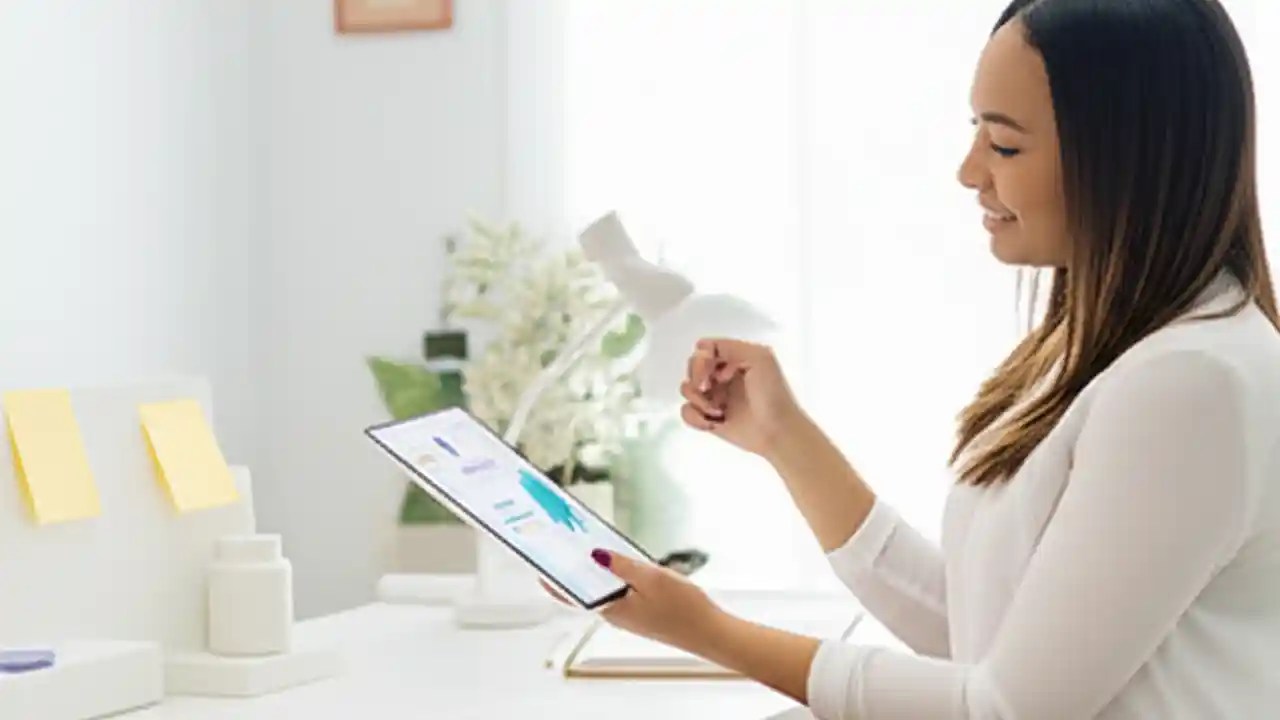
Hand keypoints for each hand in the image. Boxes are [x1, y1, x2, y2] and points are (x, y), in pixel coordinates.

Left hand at [542, 549, 725, 653]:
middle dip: (575, 568)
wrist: (709, 632)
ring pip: (604, 590)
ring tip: (588, 545)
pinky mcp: (641, 613)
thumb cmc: (683, 608)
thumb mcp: (651, 578)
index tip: (539, 562)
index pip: (572, 595)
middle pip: (586, 590)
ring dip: (595, 571)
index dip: (553, 580)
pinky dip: (614, 576)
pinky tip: (620, 560)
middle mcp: (615, 614)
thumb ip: (622, 565)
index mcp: (612, 609)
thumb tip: (595, 554)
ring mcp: (628, 614)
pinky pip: (620, 592)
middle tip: (564, 543)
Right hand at [681, 338, 803, 457]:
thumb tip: (703, 350)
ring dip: (697, 399)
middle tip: (708, 388)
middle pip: (692, 367)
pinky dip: (695, 418)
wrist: (777, 431)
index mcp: (734, 359)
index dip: (702, 358)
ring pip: (687, 389)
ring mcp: (715, 398)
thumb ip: (731, 346)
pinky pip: (686, 412)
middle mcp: (722, 376)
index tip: (711, 371)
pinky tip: (711, 423)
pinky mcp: (709, 419)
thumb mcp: (760, 357)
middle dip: (696, 377)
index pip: (705, 349)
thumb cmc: (772, 394)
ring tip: (716, 411)